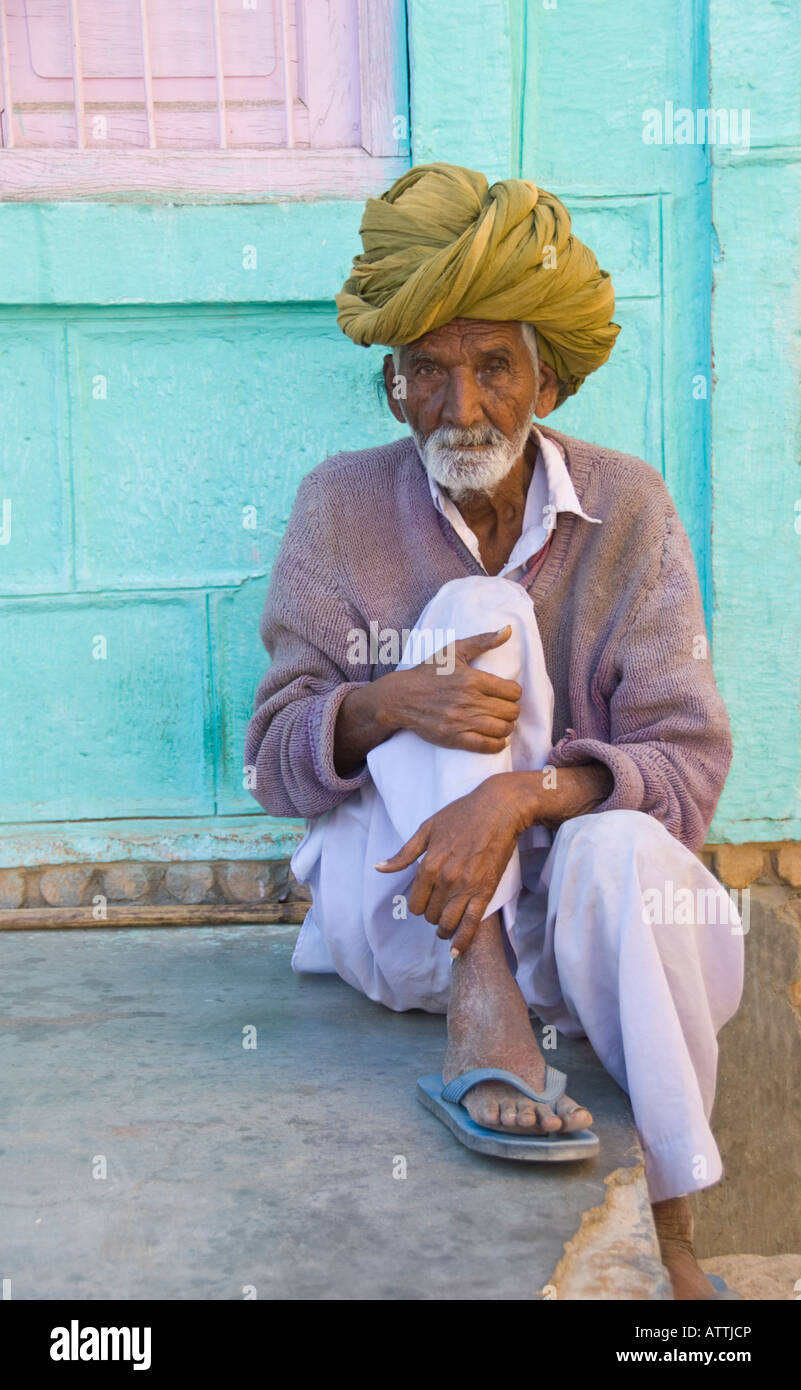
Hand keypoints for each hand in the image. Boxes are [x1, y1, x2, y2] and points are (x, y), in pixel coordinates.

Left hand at [375, 774, 530, 954]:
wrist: (499, 809)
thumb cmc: (462, 814)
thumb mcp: (427, 828)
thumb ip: (404, 854)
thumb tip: (380, 868)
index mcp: (428, 865)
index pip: (416, 902)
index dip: (419, 905)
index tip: (425, 902)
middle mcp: (445, 880)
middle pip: (431, 915)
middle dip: (433, 915)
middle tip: (439, 909)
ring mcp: (466, 888)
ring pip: (448, 923)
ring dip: (445, 929)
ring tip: (445, 928)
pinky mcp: (486, 891)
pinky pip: (471, 924)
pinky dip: (462, 941)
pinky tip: (456, 951)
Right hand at [384, 626, 521, 752]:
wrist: (400, 697)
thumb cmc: (428, 672)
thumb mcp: (454, 651)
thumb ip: (483, 640)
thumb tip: (508, 630)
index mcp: (473, 679)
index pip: (513, 691)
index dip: (514, 694)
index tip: (506, 695)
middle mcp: (469, 700)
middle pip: (511, 711)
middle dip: (511, 711)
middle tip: (504, 709)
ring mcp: (462, 721)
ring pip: (503, 729)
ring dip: (507, 727)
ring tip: (501, 723)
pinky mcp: (454, 738)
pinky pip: (487, 745)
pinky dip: (498, 744)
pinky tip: (497, 739)